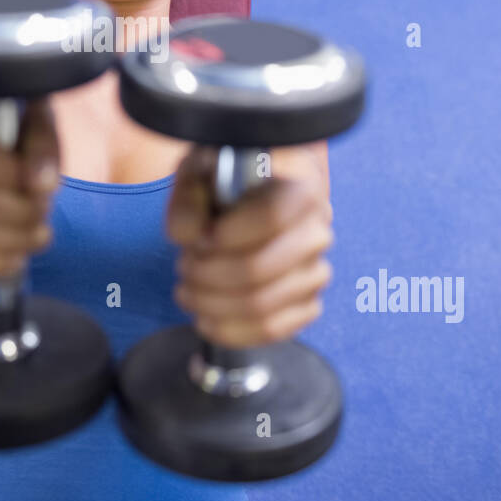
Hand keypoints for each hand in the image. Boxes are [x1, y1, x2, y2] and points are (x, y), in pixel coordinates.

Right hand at [0, 93, 59, 280]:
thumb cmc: (9, 131)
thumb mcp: (34, 121)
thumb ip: (40, 146)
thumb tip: (40, 182)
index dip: (2, 172)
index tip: (35, 181)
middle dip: (13, 213)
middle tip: (41, 214)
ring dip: (4, 243)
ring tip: (33, 237)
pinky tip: (10, 259)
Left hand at [165, 144, 333, 347]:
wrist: (241, 204)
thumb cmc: (222, 183)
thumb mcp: (198, 171)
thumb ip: (189, 198)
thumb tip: (190, 235)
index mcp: (301, 186)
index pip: (272, 216)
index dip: (226, 235)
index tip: (199, 240)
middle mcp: (317, 230)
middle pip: (260, 268)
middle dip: (207, 274)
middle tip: (183, 266)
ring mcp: (315, 270)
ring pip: (261, 304)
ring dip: (210, 302)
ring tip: (188, 288)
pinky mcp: (307, 304)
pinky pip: (270, 330)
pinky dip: (228, 329)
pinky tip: (205, 314)